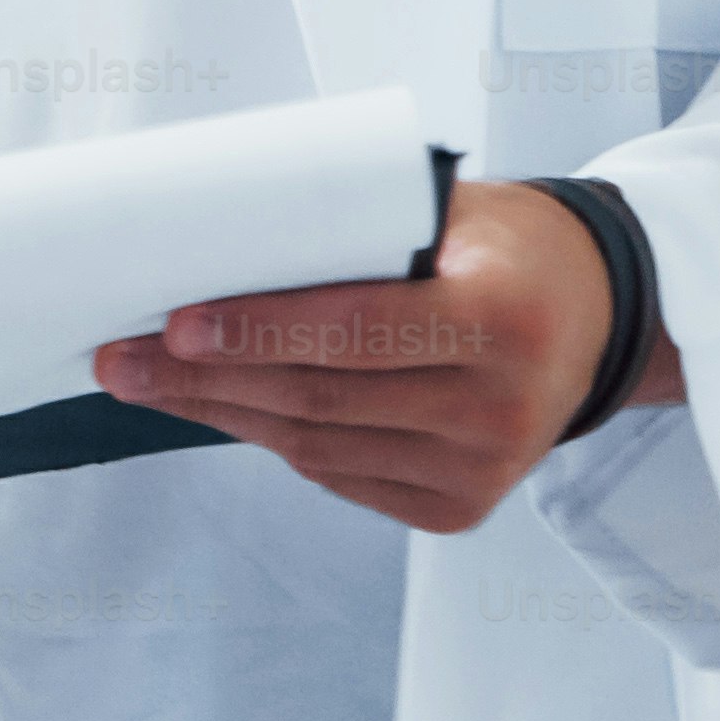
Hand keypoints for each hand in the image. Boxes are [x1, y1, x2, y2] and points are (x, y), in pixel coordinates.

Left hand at [91, 177, 686, 533]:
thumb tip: (228, 248)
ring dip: (226, 412)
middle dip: (205, 379)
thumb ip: (365, 234)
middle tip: (123, 358)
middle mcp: (498, 403)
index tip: (176, 322)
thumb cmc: (509, 248)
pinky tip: (233, 410)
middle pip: (317, 398)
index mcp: (501, 313)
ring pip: (315, 446)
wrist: (596, 318)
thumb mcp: (456, 212)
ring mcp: (481, 467)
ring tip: (156, 383)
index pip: (355, 329)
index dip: (258, 330)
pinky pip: (340, 476)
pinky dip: (280, 440)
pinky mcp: (460, 508)